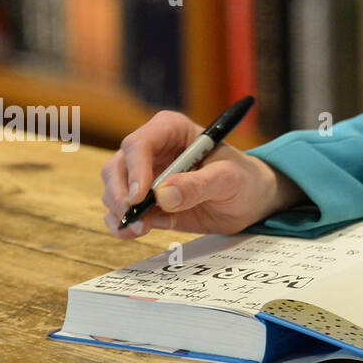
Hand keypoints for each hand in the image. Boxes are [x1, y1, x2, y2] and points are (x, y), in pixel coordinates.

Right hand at [101, 110, 297, 239]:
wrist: (249, 201)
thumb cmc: (243, 178)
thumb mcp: (229, 178)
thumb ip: (199, 185)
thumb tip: (164, 196)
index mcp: (172, 130)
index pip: (140, 143)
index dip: (135, 168)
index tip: (141, 195)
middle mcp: (151, 151)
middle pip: (117, 167)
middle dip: (119, 193)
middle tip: (133, 216)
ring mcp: (144, 177)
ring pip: (113, 191)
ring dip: (120, 212)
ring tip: (142, 228)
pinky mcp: (144, 203)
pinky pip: (120, 213)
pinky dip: (122, 225)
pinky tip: (137, 232)